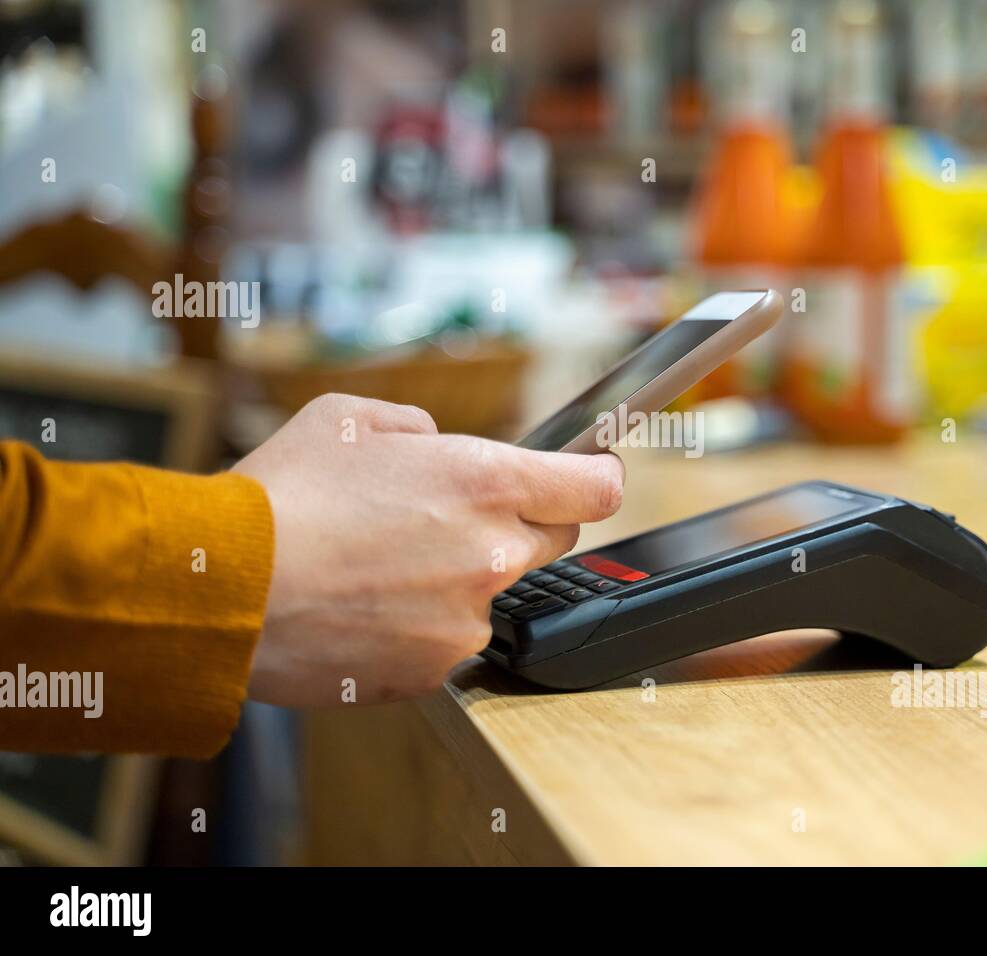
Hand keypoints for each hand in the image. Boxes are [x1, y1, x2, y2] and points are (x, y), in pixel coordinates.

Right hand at [231, 394, 623, 706]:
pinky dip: (421, 624)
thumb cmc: (281, 496)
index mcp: (485, 481)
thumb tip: (438, 444)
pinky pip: (449, 639)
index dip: (597, 478)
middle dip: (516, 524)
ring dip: (459, 578)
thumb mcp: (351, 418)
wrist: (222, 589)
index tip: (591, 475)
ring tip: (382, 564)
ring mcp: (466, 618)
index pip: (596, 488)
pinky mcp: (435, 668)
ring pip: (494, 593)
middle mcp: (492, 553)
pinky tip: (366, 605)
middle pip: (552, 540)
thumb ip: (419, 427)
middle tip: (449, 517)